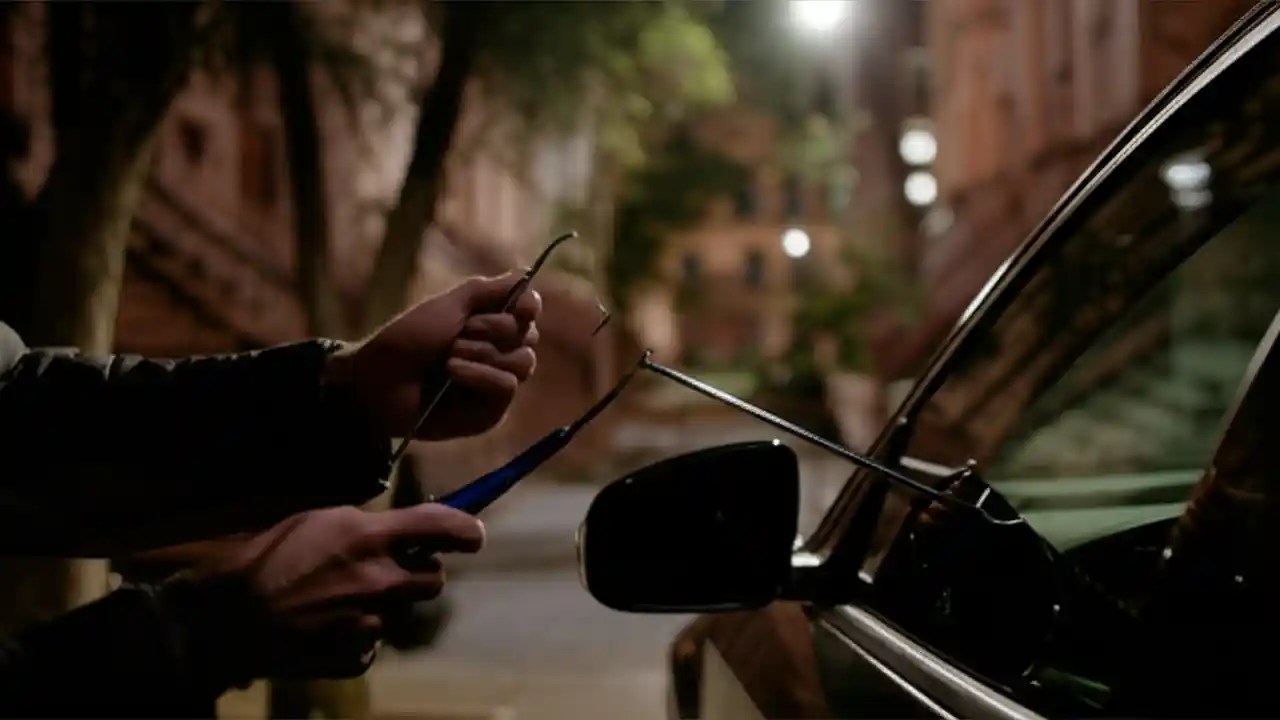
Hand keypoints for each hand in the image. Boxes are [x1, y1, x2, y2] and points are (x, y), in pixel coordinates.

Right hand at [159, 503, 484, 684]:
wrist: (222, 614)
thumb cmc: (262, 555)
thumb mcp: (316, 519)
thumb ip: (366, 525)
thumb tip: (402, 527)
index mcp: (368, 536)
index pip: (441, 527)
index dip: (465, 531)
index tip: (474, 536)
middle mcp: (378, 579)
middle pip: (432, 580)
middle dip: (418, 574)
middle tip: (390, 570)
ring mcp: (367, 621)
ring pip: (399, 614)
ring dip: (382, 606)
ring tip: (338, 600)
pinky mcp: (352, 655)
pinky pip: (372, 645)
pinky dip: (357, 638)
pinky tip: (325, 627)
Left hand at [331, 273, 541, 439]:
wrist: (379, 378)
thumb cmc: (407, 338)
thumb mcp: (447, 305)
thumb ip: (488, 290)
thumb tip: (527, 273)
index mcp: (489, 323)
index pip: (528, 310)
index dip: (529, 305)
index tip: (522, 307)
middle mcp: (498, 351)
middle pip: (528, 335)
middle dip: (493, 329)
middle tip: (458, 332)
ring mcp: (495, 383)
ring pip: (523, 362)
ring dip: (482, 353)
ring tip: (447, 358)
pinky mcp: (491, 411)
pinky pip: (507, 386)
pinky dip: (480, 375)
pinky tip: (452, 373)